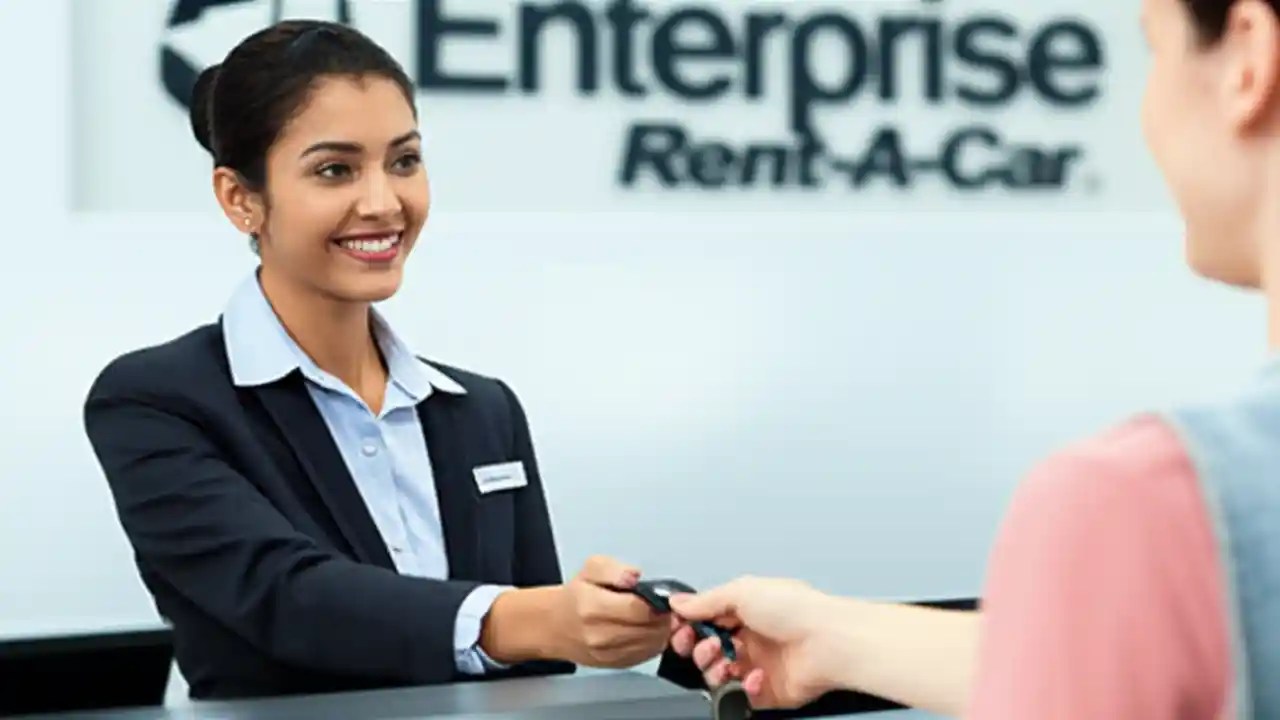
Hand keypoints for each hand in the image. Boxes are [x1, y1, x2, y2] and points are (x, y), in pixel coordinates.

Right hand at [548, 555, 670, 667]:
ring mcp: (609, 653)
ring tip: (655, 615)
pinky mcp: (617, 664)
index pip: (640, 609)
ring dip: (661, 629)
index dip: (658, 602)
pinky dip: (655, 641)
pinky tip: (648, 629)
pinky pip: (649, 654)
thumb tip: (634, 576)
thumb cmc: (576, 597)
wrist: (555, 626)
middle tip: (662, 605)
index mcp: (593, 608)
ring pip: (654, 643)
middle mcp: (601, 635)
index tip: (661, 595)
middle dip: (663, 615)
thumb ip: (615, 569)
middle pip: (651, 628)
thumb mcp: (591, 568)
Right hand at [669, 576, 844, 708]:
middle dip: (699, 649)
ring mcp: (759, 664)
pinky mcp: (769, 690)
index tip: (681, 628)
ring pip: (720, 675)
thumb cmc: (798, 609)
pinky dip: (743, 687)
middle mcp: (752, 637)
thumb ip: (706, 600)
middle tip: (706, 646)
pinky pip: (742, 695)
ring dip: (716, 669)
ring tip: (726, 662)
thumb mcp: (743, 591)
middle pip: (708, 650)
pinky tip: (754, 675)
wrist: (829, 642)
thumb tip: (679, 602)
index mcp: (746, 610)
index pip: (706, 620)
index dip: (690, 625)